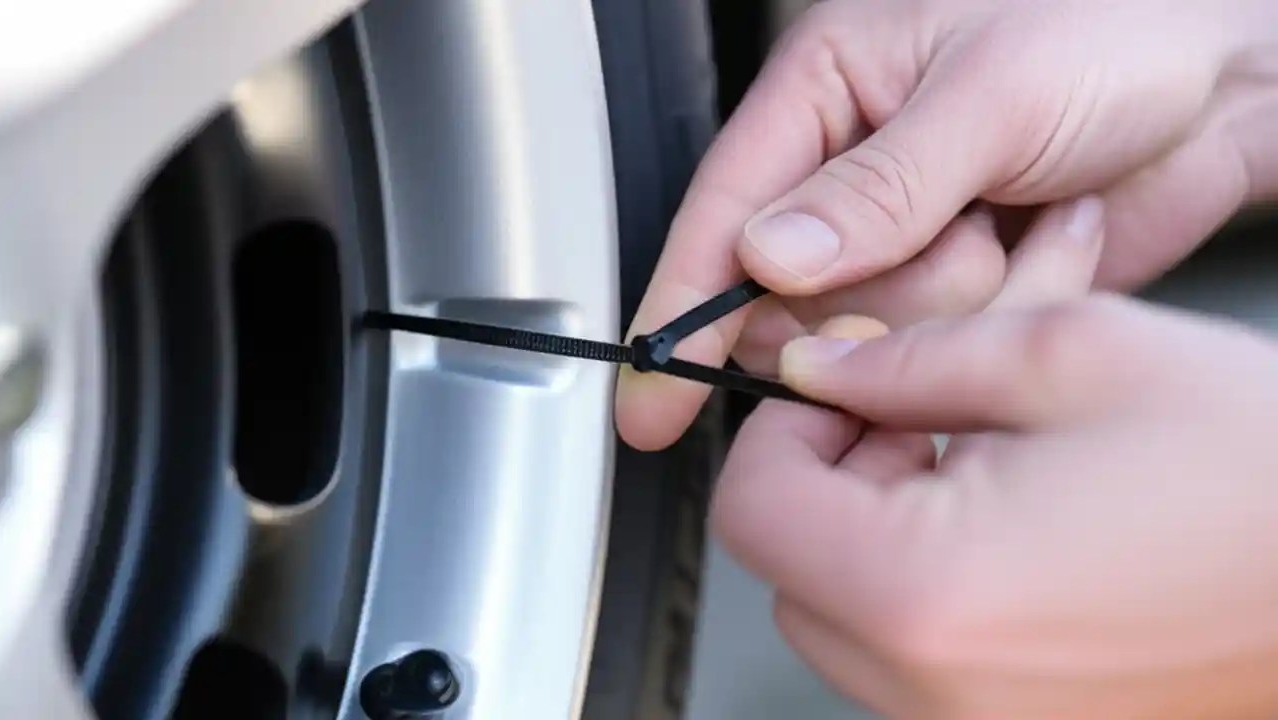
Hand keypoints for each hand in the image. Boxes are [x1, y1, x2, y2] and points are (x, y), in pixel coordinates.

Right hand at [617, 0, 1277, 450]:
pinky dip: (988, 318)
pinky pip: (932, 350)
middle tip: (944, 241)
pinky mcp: (958, 291)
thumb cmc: (1118, 27)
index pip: (720, 212)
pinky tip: (1035, 245)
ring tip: (1009, 223)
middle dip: (859, 297)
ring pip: (862, 334)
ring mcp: (904, 240)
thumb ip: (874, 189)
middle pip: (784, 297)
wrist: (1231, 82)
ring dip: (944, 301)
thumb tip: (768, 260)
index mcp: (825, 93)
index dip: (682, 306)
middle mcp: (849, 174)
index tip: (653, 390)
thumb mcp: (988, 93)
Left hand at [714, 295, 1277, 716]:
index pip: (753, 512)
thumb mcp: (1070, 355)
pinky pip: (922, 659)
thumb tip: (818, 368)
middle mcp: (938, 687)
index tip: (835, 390)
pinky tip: (1018, 525)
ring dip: (882, 530)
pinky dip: (935, 586)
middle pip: (792, 571)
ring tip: (985, 465)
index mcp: (926, 590)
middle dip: (834, 477)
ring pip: (850, 619)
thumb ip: (910, 361)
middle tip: (917, 419)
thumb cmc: (1256, 471)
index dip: (780, 430)